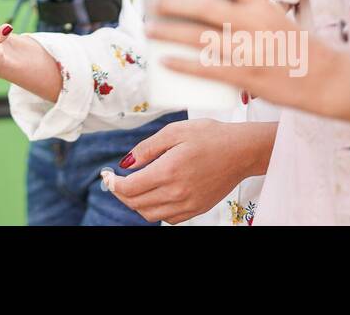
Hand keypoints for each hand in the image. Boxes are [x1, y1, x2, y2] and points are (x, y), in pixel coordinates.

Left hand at [103, 119, 273, 223]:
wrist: (242, 151)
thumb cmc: (210, 136)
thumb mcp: (174, 131)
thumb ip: (146, 148)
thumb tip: (125, 163)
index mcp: (169, 171)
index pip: (129, 188)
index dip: (113, 184)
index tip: (107, 176)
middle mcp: (177, 192)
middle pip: (136, 204)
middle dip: (121, 194)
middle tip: (116, 181)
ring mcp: (188, 204)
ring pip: (150, 214)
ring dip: (136, 204)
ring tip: (133, 188)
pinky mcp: (197, 209)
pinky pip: (168, 218)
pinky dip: (156, 210)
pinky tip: (156, 195)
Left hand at [144, 0, 349, 120]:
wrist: (326, 80)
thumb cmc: (299, 47)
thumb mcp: (277, 17)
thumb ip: (248, 10)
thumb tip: (213, 3)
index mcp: (262, 4)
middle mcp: (254, 24)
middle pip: (204, 7)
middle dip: (173, 4)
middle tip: (154, 2)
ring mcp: (248, 51)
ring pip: (198, 38)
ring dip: (168, 33)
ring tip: (148, 29)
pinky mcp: (245, 77)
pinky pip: (205, 69)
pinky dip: (182, 64)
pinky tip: (164, 60)